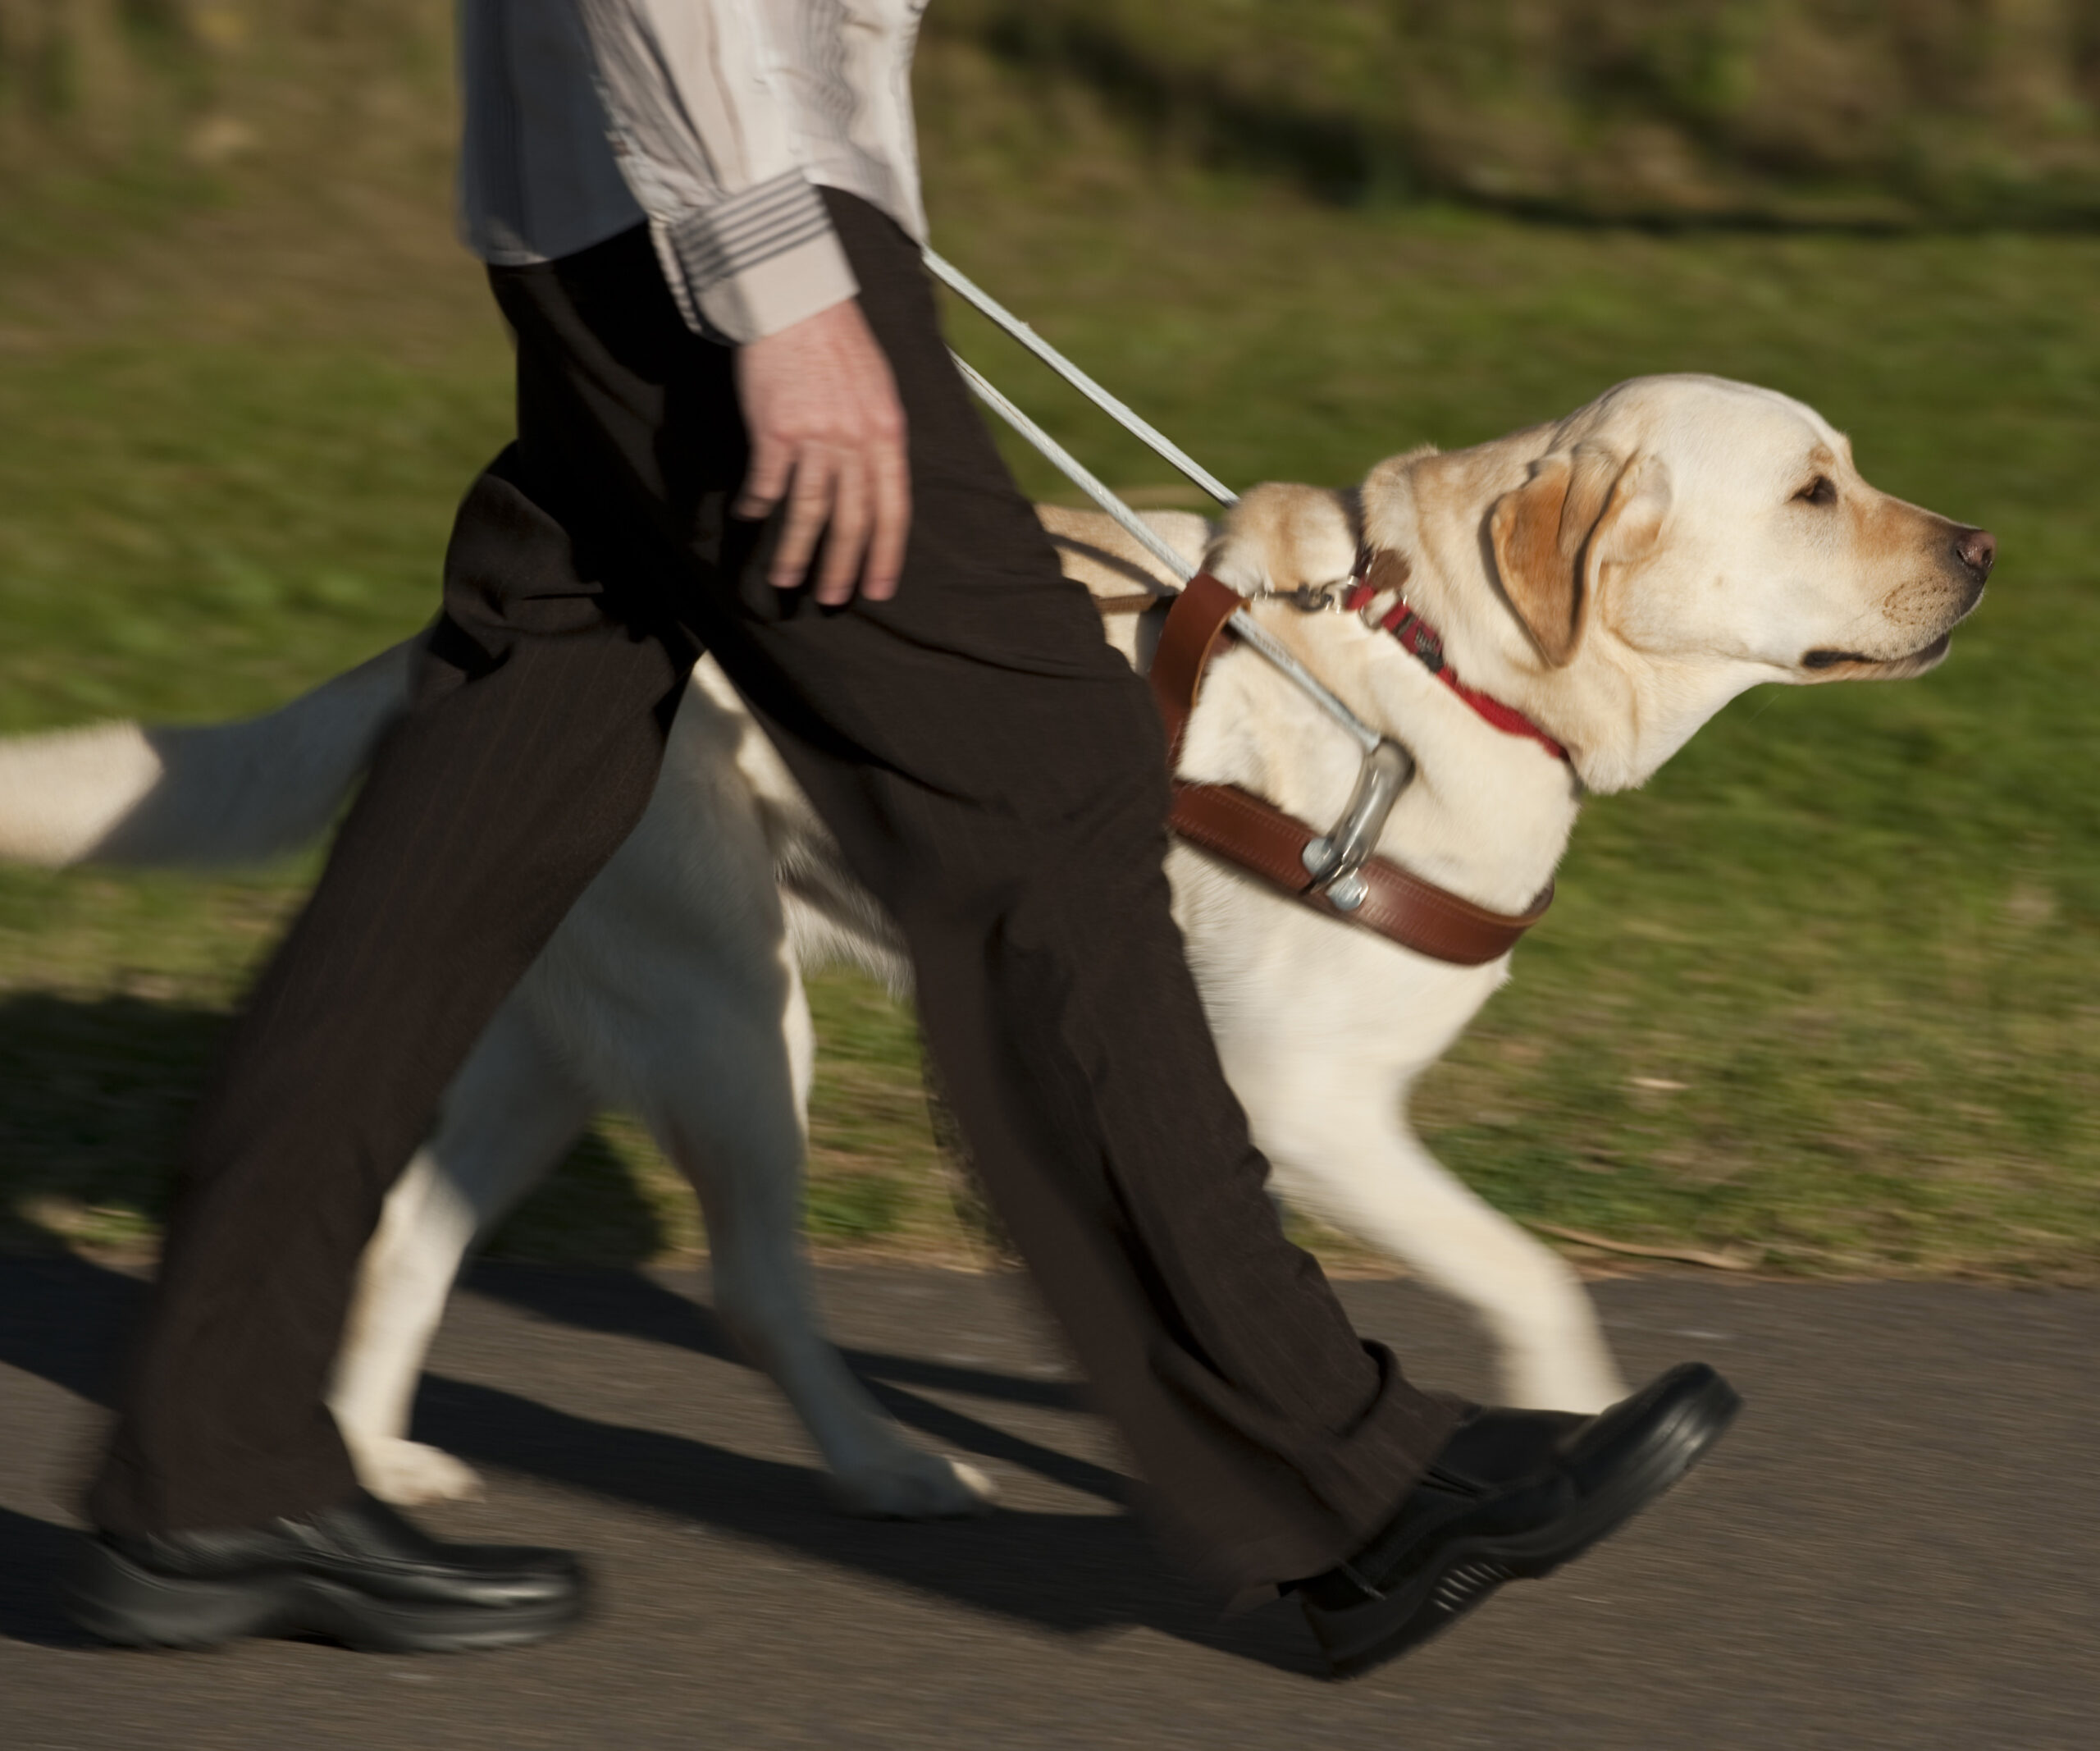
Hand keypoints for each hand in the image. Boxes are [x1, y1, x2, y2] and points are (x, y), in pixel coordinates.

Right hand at [733, 299, 909, 605]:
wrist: (797, 297)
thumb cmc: (836, 340)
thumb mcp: (878, 388)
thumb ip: (878, 435)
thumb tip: (875, 477)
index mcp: (888, 433)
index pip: (894, 509)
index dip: (886, 554)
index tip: (878, 587)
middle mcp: (857, 441)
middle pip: (853, 520)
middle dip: (842, 566)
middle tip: (832, 599)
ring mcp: (817, 437)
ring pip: (809, 512)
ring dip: (796, 552)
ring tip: (785, 580)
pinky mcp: (776, 429)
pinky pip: (768, 483)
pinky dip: (757, 505)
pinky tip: (750, 519)